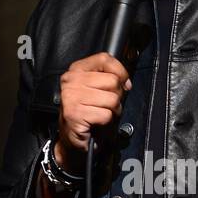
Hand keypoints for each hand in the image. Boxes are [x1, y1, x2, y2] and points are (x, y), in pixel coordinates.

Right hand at [56, 52, 131, 174]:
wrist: (71, 138)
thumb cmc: (87, 113)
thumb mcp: (96, 89)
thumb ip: (108, 78)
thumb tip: (126, 82)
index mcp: (76, 69)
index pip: (104, 58)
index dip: (120, 72)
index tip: (123, 84)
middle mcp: (71, 80)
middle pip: (112, 81)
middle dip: (117, 96)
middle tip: (106, 106)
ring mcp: (71, 97)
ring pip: (112, 99)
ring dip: (112, 111)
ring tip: (101, 114)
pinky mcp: (75, 114)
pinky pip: (106, 115)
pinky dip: (106, 122)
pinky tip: (96, 123)